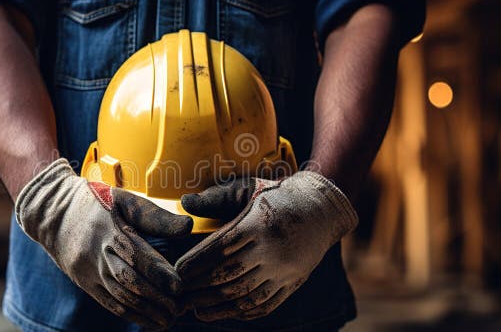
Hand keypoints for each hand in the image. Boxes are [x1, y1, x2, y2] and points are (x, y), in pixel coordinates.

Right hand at [15, 158, 192, 328]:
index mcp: (108, 230)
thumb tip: (188, 227)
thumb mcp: (123, 199)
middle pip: (128, 281)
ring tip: (168, 320)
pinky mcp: (84, 282)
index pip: (136, 255)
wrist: (51, 212)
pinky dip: (129, 314)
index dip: (158, 273)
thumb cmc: (96, 202)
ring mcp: (88, 271)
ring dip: (145, 311)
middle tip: (178, 309)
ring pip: (119, 296)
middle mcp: (96, 253)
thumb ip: (155, 215)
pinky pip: (108, 302)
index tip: (179, 286)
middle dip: (156, 298)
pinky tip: (148, 321)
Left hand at [174, 171, 357, 320]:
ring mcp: (284, 270)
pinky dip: (243, 312)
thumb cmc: (277, 195)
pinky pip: (266, 305)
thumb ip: (216, 197)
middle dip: (200, 289)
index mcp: (258, 225)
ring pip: (245, 295)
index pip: (219, 250)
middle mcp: (272, 250)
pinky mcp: (294, 282)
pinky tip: (225, 313)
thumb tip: (186, 203)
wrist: (322, 208)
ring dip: (218, 307)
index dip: (196, 264)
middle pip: (228, 276)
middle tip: (179, 295)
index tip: (178, 272)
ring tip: (196, 311)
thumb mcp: (248, 188)